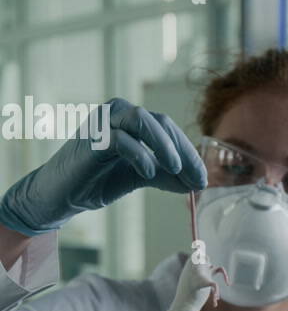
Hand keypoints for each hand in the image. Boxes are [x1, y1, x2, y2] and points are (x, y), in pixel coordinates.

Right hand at [0, 98, 206, 235]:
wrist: (61, 195)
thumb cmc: (100, 180)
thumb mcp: (142, 176)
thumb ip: (168, 175)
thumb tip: (199, 183)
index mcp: (133, 121)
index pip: (170, 129)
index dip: (190, 153)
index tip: (203, 178)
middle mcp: (119, 115)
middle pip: (161, 122)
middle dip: (183, 151)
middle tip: (197, 178)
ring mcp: (102, 123)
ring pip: (141, 120)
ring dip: (164, 145)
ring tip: (175, 169)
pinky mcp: (90, 139)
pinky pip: (119, 138)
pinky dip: (139, 154)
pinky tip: (148, 173)